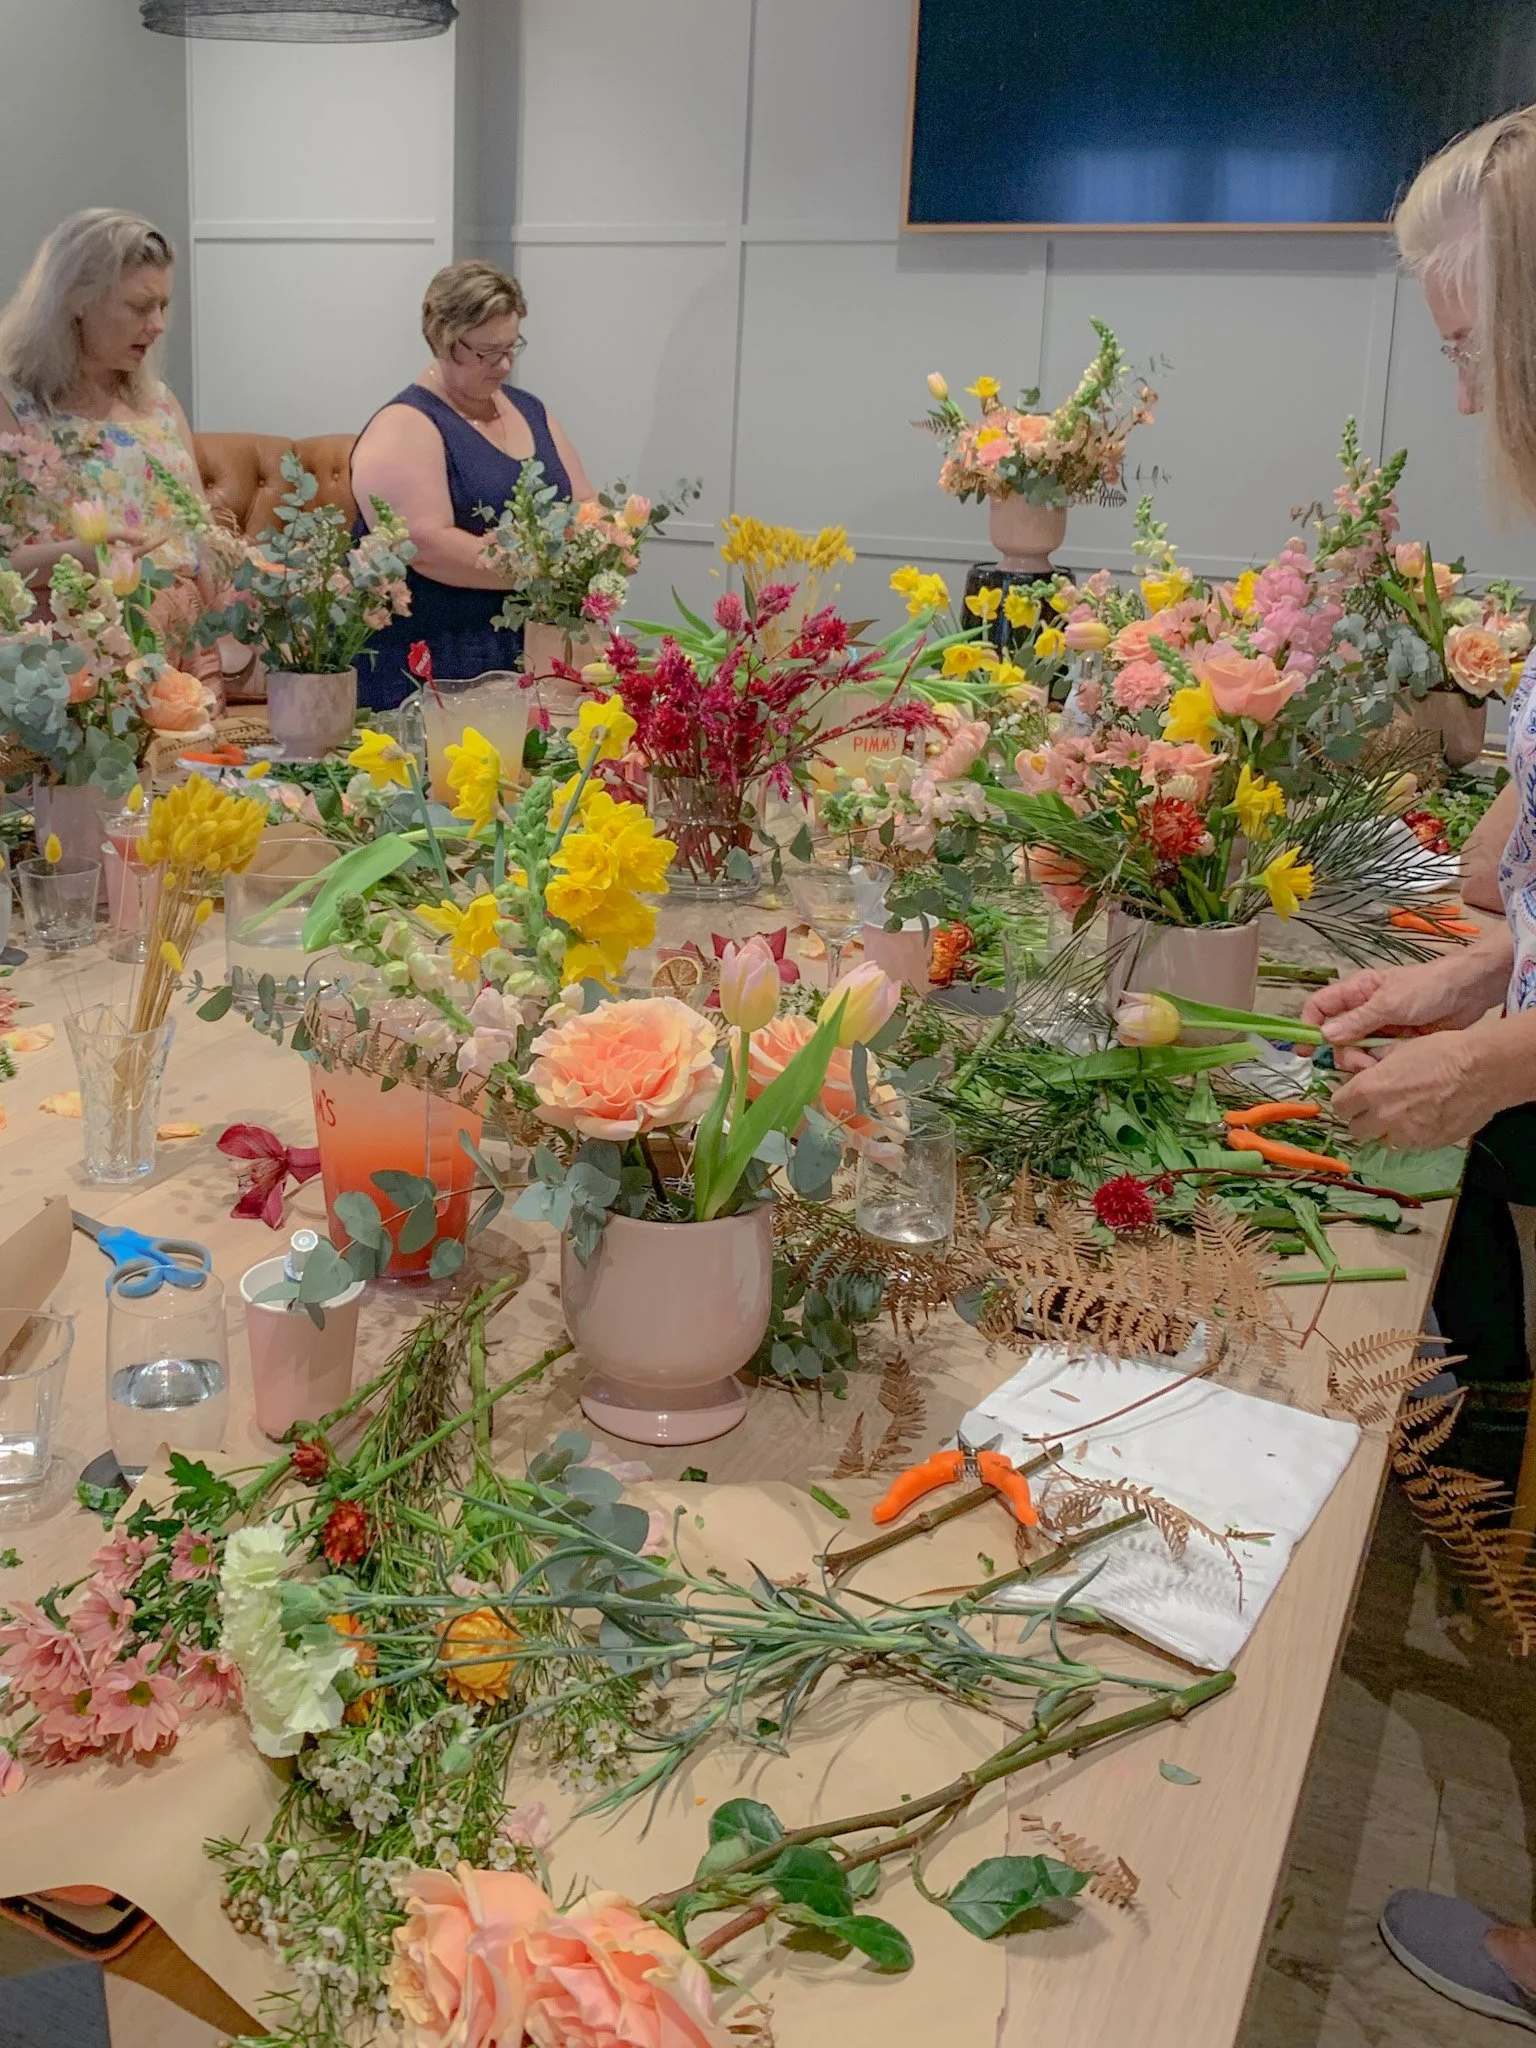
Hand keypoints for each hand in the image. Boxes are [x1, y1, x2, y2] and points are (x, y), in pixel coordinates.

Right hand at [1301, 958, 1502, 1072]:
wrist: (1469, 992)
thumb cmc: (1427, 987)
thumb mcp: (1390, 1003)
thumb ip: (1357, 1020)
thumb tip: (1324, 1035)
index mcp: (1356, 992)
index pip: (1319, 1007)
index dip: (1307, 1026)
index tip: (1306, 1049)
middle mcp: (1363, 1011)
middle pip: (1336, 1037)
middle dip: (1343, 1052)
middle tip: (1360, 1063)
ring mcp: (1380, 1028)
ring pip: (1357, 1051)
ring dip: (1363, 1061)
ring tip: (1380, 1064)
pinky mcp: (1397, 1043)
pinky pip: (1378, 1058)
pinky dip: (1380, 1065)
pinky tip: (1393, 1066)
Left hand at [1330, 1028, 1494, 1148]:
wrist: (1482, 1071)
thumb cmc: (1442, 1052)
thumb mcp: (1400, 1049)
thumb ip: (1377, 1065)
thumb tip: (1366, 1068)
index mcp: (1369, 1089)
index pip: (1339, 1106)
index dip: (1346, 1102)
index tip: (1354, 1098)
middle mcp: (1382, 1116)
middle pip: (1356, 1130)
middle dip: (1363, 1120)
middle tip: (1376, 1109)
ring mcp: (1405, 1135)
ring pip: (1382, 1141)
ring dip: (1386, 1131)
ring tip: (1403, 1116)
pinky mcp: (1427, 1145)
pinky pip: (1409, 1146)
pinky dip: (1410, 1137)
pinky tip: (1424, 1121)